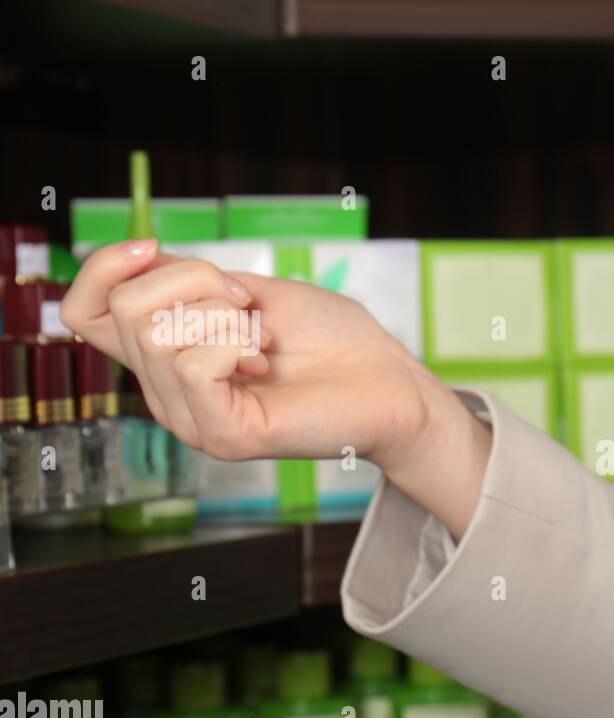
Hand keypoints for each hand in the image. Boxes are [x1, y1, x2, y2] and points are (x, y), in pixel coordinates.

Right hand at [61, 238, 490, 536]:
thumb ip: (189, 282)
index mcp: (168, 357)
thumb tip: (138, 259)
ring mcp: (192, 419)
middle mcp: (168, 392)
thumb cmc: (334, 338)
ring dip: (223, 315)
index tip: (154, 247)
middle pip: (126, 307)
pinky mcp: (223, 436)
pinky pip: (193, 364)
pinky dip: (232, 343)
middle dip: (195, 281)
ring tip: (265, 342)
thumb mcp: (250, 292)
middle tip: (251, 308)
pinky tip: (263, 362)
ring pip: (156, 333)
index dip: (101, 267)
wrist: (391, 381)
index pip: (84, 312)